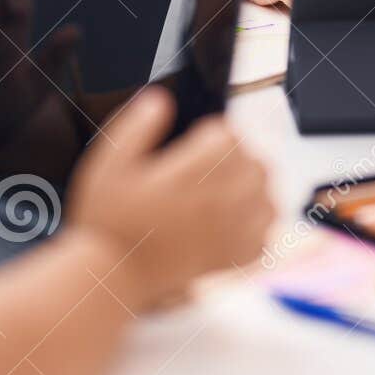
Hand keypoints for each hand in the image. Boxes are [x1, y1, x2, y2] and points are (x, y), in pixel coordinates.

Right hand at [66, 87, 274, 308]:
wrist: (111, 275)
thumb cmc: (107, 220)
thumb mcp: (106, 166)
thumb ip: (135, 129)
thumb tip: (160, 99)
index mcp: (185, 178)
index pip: (227, 138)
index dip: (215, 131)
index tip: (198, 138)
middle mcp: (212, 206)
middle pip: (255, 165)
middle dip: (240, 154)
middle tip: (215, 158)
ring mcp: (224, 235)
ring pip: (267, 198)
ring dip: (255, 184)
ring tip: (230, 182)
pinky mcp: (228, 259)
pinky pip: (265, 236)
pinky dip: (260, 223)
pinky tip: (239, 216)